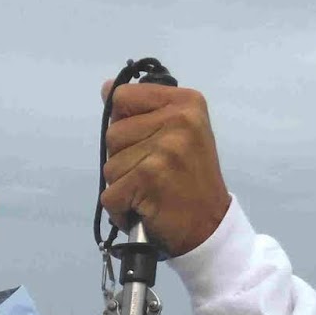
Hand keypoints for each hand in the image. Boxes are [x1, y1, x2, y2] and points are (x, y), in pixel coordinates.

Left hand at [98, 80, 231, 256]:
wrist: (210, 225)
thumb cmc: (190, 180)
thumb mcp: (177, 133)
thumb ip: (141, 111)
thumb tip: (105, 89)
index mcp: (185, 103)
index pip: (122, 97)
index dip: (124, 122)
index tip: (146, 140)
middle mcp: (178, 120)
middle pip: (113, 133)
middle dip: (124, 159)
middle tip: (153, 173)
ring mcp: (164, 149)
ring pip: (109, 166)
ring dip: (123, 185)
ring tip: (151, 191)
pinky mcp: (149, 178)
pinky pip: (110, 194)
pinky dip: (120, 209)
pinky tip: (143, 208)